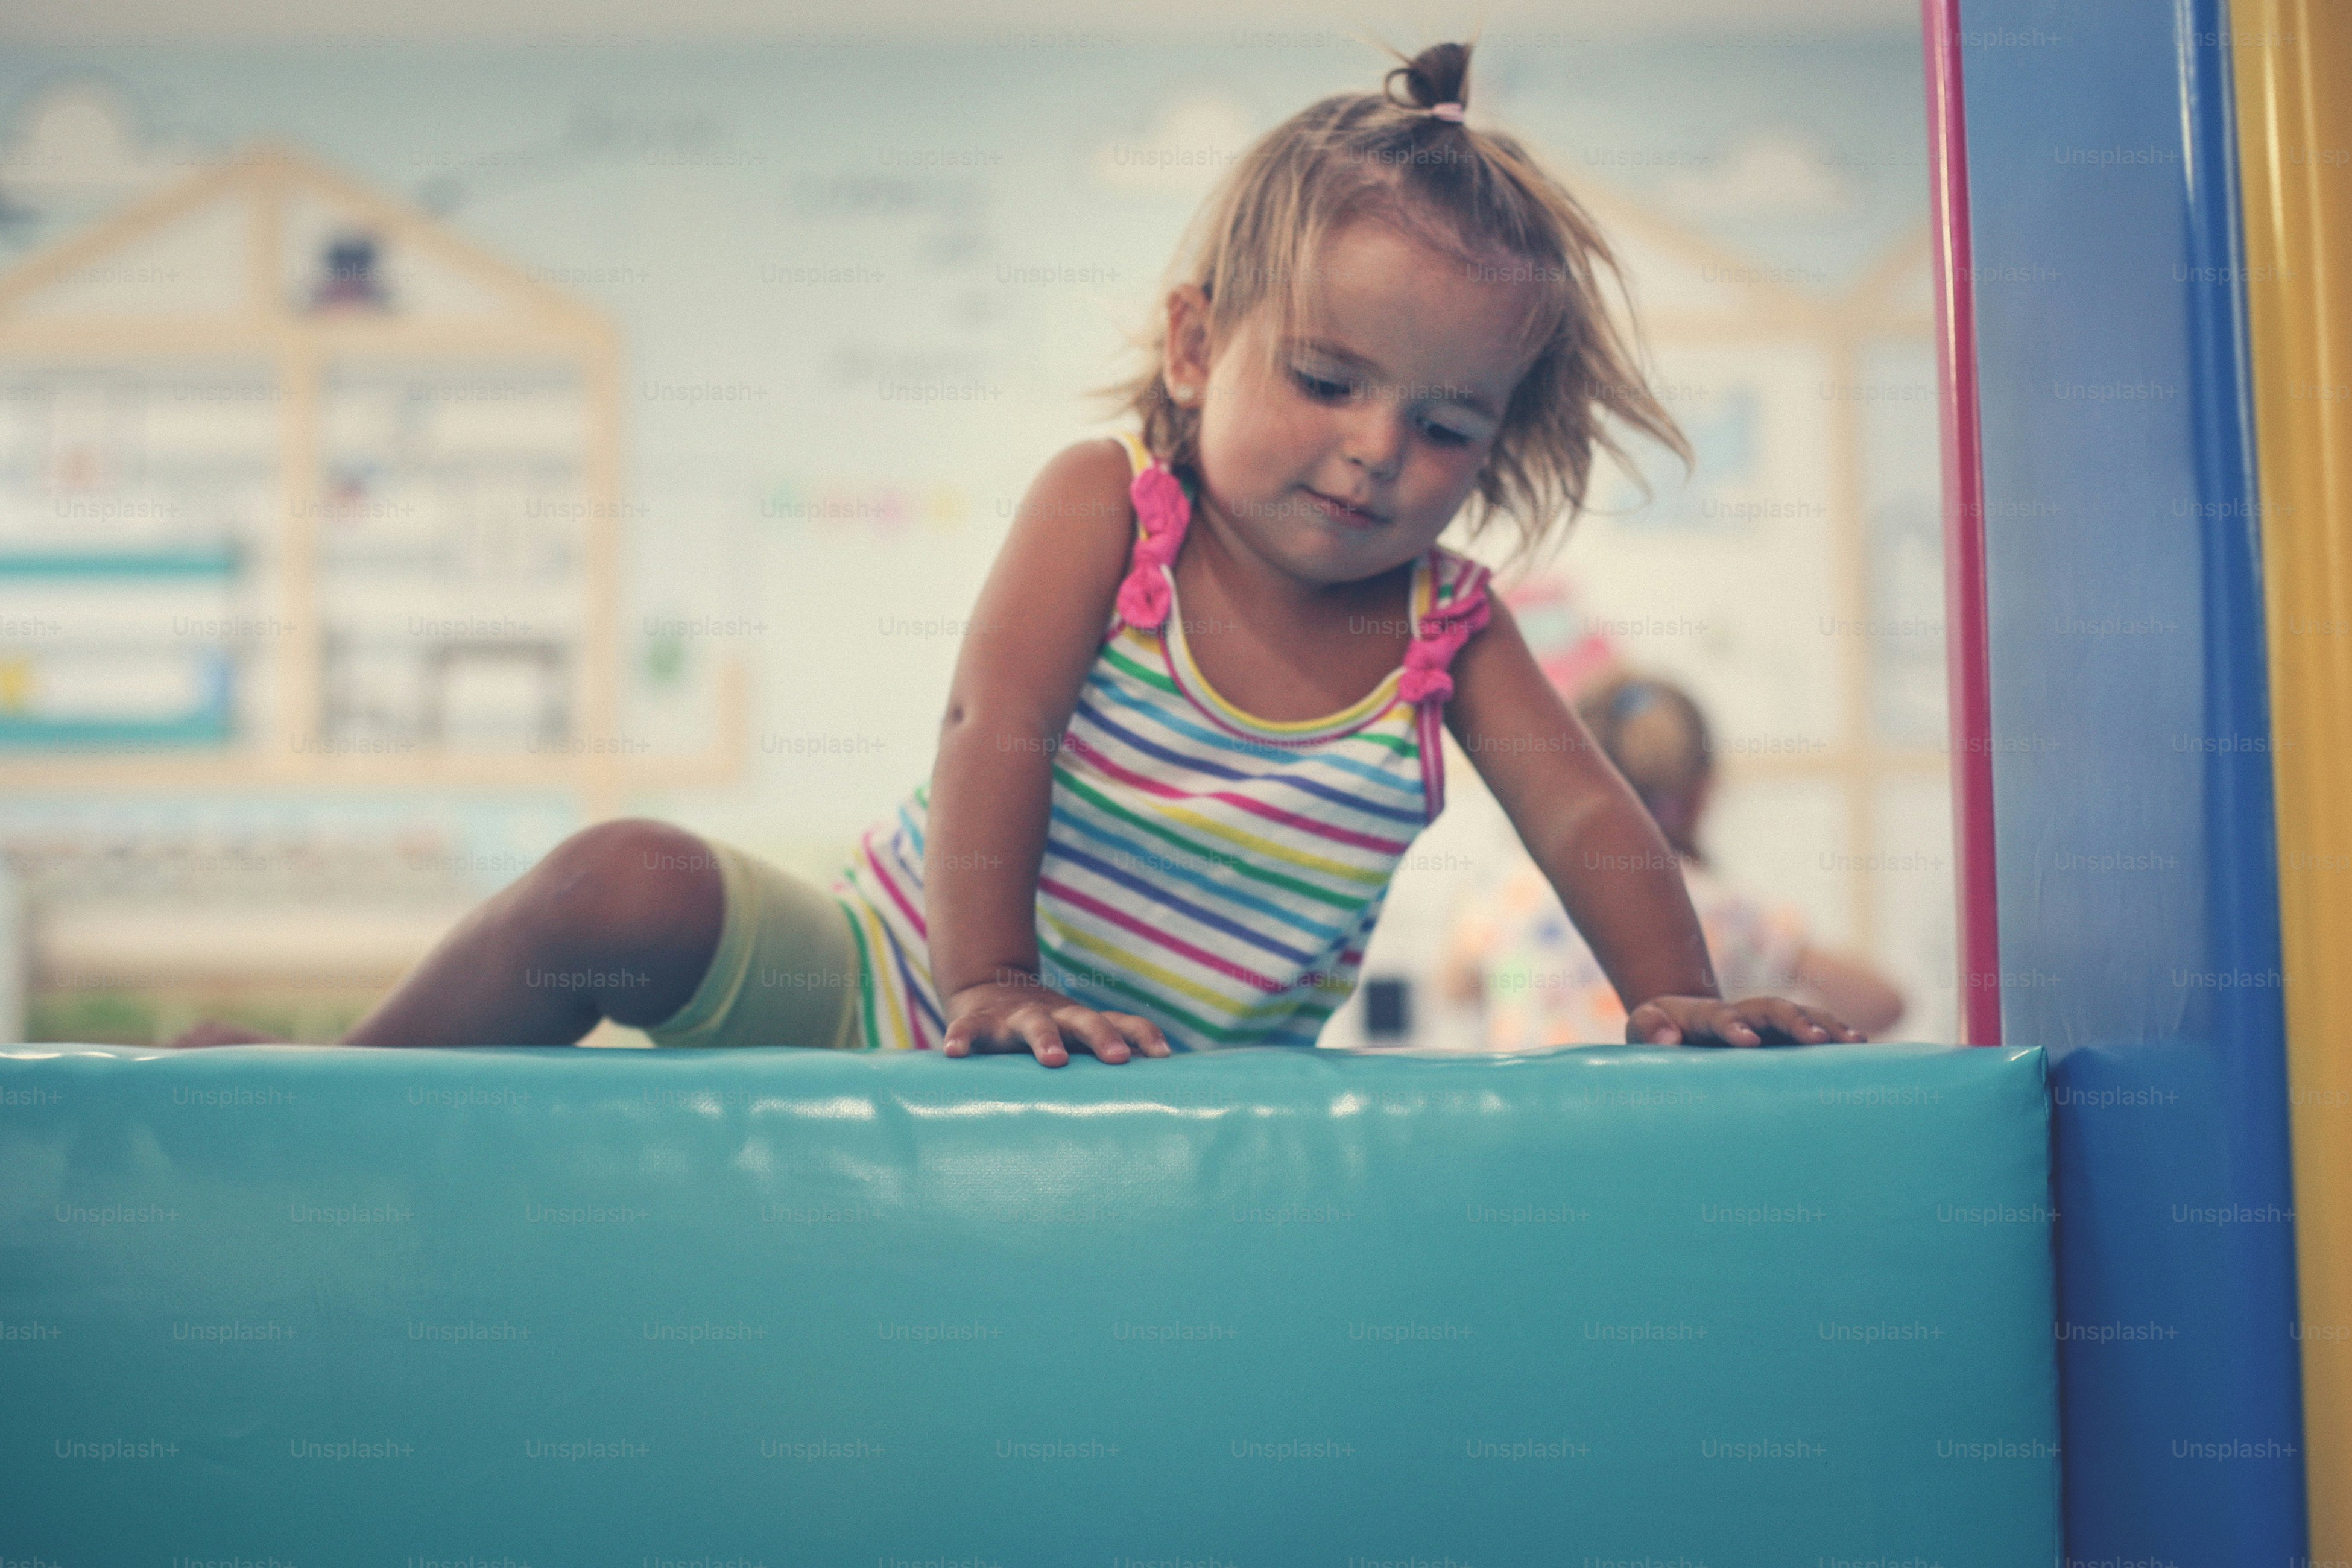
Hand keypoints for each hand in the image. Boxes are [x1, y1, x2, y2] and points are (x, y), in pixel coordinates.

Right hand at [941, 974, 1171, 1066]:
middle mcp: (1056, 1016)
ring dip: (1046, 1038)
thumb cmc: (1047, 1032)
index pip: (1122, 1022)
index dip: (1143, 1035)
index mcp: (1083, 1022)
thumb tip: (1151, 1109)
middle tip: (1116, 1058)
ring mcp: (1017, 1017)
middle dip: (1102, 1036)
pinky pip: (969, 1028)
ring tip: (1054, 1060)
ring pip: (1034, 1023)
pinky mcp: (981, 1021)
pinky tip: (954, 1053)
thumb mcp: (1076, 1041)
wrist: (990, 989)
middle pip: (1085, 1019)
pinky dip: (962, 1038)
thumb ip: (1103, 1067)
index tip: (1162, 1057)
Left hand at [1625, 994, 1865, 1047]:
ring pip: (1800, 1014)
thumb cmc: (1658, 1030)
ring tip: (1856, 1042)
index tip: (1748, 1042)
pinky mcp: (1781, 1034)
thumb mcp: (1642, 1027)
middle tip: (1817, 1040)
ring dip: (1826, 1025)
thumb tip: (1668, 1038)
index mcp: (1704, 1015)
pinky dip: (1835, 1034)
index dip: (1734, 1027)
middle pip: (1771, 1008)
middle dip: (1795, 1021)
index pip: (1721, 1017)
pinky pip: (1812, 1029)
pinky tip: (1861, 1046)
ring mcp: (1764, 1022)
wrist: (1677, 1018)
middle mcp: (1742, 1012)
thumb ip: (1648, 1029)